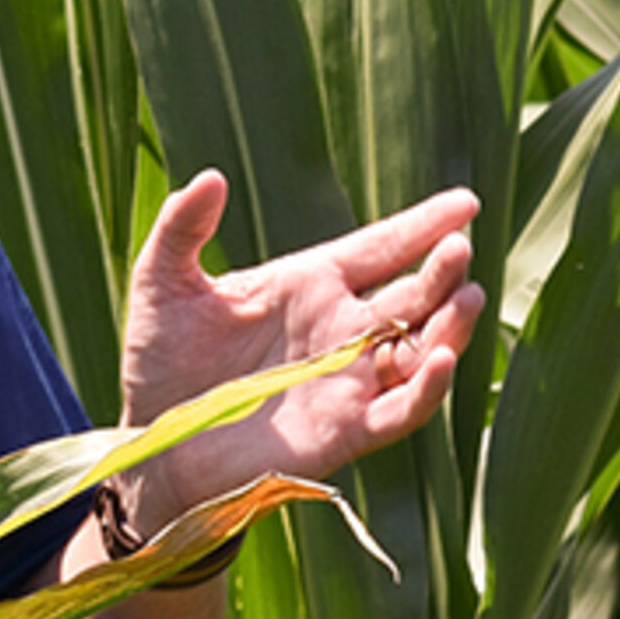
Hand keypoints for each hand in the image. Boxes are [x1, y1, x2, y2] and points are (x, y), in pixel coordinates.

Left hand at [116, 172, 483, 530]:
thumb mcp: (163, 284)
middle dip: (441, 270)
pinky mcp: (344, 430)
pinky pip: (401, 409)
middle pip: (412, 295)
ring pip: (420, 349)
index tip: (465, 203)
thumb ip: (182, 229)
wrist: (151, 442)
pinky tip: (440, 359)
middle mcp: (341, 330)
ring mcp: (347, 381)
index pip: (382, 248)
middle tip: (459, 247)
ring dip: (449, 325)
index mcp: (310, 285)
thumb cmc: (161, 361)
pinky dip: (427, 388)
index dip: (423, 225)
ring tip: (467, 295)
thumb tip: (209, 176)